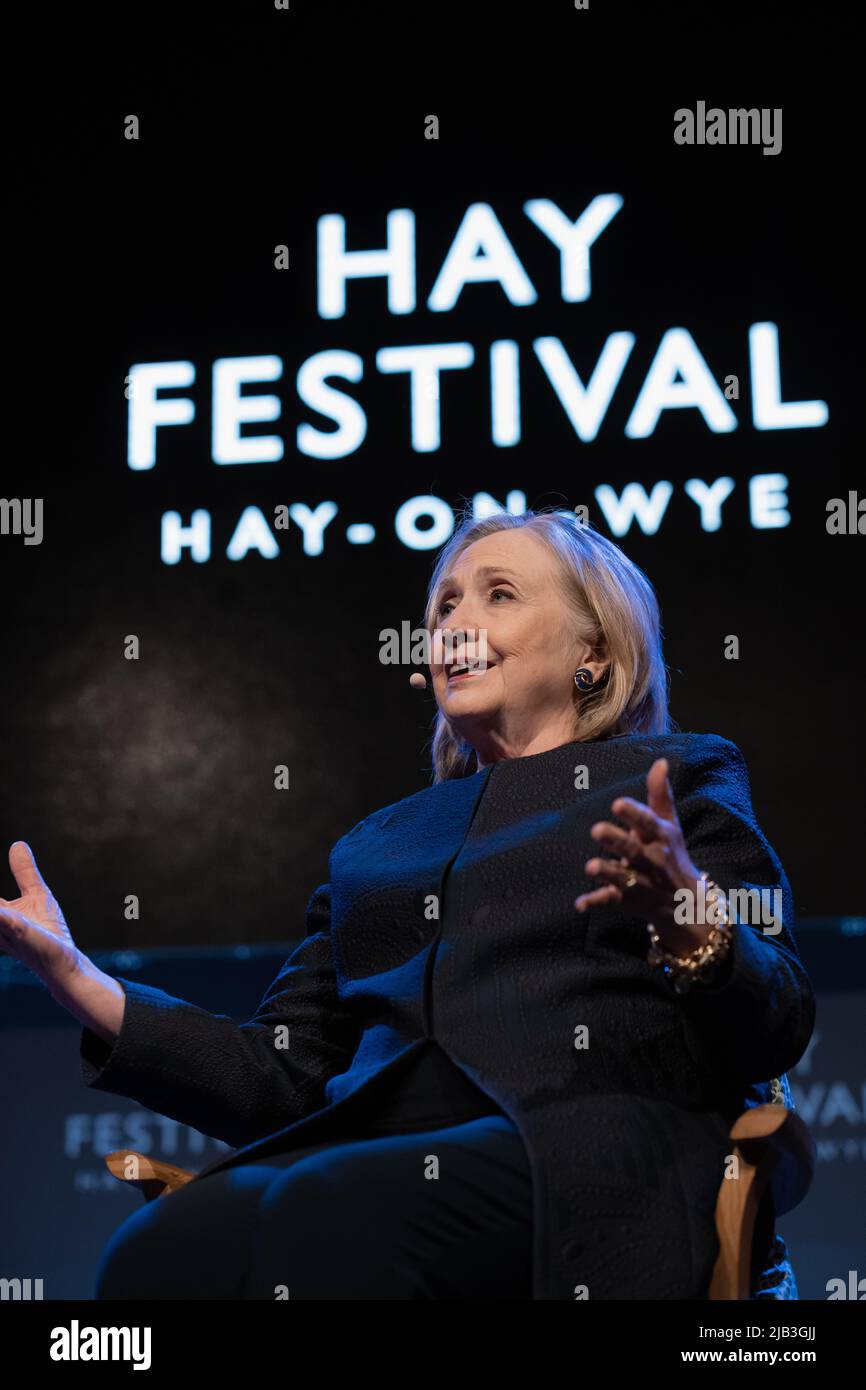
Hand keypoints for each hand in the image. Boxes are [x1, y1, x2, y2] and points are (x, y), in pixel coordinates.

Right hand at [0, 842, 81, 985]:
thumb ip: (24, 871)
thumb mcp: (35, 893)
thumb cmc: (47, 932)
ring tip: (1, 909)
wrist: (63, 962)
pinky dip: (1, 914)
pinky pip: (5, 920)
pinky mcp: (22, 933)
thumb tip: (17, 843)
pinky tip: (2, 912)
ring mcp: (7, 930)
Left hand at [574, 758, 710, 952]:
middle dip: (616, 841)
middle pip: (633, 850)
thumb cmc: (671, 854)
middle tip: (596, 829)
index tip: (618, 803)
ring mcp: (640, 882)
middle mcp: (652, 861)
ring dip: (607, 872)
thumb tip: (660, 761)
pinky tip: (579, 904)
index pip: (648, 824)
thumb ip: (660, 795)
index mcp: (660, 838)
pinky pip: (611, 901)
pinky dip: (595, 902)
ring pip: (622, 877)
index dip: (634, 814)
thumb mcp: (669, 824)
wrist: (687, 904)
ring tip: (590, 866)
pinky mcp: (628, 900)